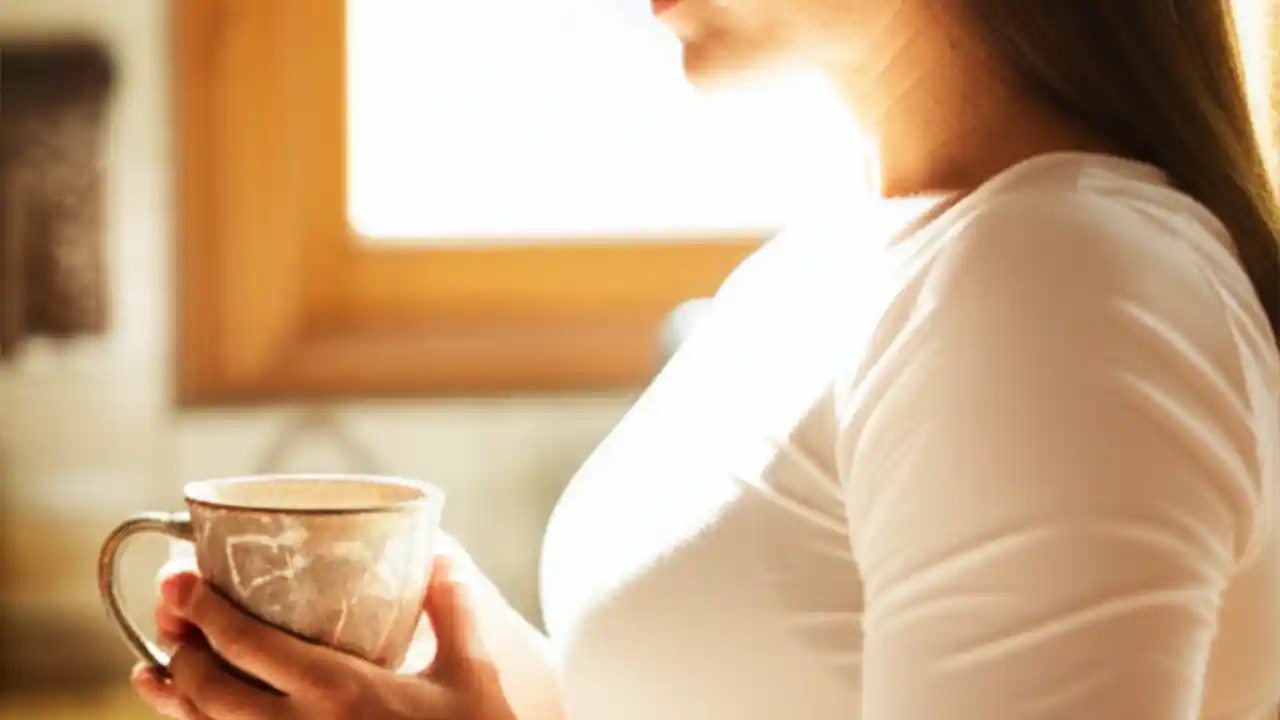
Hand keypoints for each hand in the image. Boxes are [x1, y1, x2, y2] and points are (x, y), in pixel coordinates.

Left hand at [132, 555, 516, 719]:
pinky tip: (184, 716)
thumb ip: (452, 604)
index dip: (203, 609)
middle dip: (179, 646)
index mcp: (340, 690)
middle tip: (170, 611)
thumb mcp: (474, 668)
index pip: (246, 644)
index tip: (184, 580)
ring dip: (174, 695)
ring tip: (153, 667)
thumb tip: (437, 552)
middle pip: (210, 688)